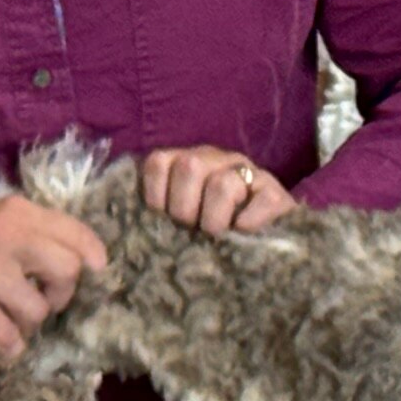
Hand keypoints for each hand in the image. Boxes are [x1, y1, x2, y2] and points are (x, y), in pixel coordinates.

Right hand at [0, 194, 108, 358]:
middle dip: (60, 295)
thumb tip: (85, 262)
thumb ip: (32, 233)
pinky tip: (0, 339)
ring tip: (10, 318)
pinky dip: (10, 345)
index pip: (75, 233)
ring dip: (29, 324)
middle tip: (42, 300)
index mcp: (14, 211)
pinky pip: (9, 336)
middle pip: (67, 271)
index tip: (95, 271)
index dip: (93, 256)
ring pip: (39, 310)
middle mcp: (2, 233)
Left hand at [138, 144, 298, 238]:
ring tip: (218, 236)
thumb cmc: (213, 232)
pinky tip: (244, 231)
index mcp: (186, 163)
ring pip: (222, 184)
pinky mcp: (276, 192)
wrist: (269, 240)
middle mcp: (216, 160)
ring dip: (215, 219)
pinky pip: (260, 200)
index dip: (155, 195)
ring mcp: (248, 172)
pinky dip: (248, 222)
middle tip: (193, 230)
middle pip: (188, 167)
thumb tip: (124, 236)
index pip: (158, 162)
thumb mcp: (181, 221)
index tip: (162, 220)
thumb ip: (158, 216)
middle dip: (184, 209)